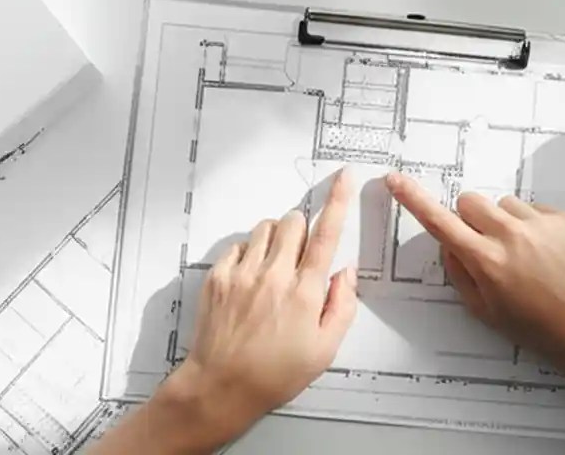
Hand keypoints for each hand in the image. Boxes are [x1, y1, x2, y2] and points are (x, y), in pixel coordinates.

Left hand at [163, 170, 358, 445]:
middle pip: (293, 221)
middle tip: (301, 253)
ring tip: (274, 267)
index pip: (327, 233)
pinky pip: (238, 245)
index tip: (345, 177)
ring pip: (265, 228)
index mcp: (305, 292)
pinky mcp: (218, 277)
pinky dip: (248, 252)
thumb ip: (342, 306)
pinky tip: (251, 277)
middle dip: (303, 227)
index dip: (339, 200)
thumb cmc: (275, 374)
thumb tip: (346, 272)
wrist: (221, 386)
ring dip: (276, 238)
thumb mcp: (324, 350)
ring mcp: (243, 273)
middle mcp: (274, 275)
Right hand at [385, 173, 564, 384]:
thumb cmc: (536, 328)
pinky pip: (532, 208)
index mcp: (486, 261)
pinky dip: (530, 225)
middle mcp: (510, 235)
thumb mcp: (485, 311)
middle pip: (470, 201)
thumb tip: (449, 245)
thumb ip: (460, 274)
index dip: (413, 199)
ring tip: (521, 254)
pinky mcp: (563, 219)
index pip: (439, 222)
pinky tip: (544, 253)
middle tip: (482, 245)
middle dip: (468, 219)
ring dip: (502, 222)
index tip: (396, 179)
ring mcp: (539, 223)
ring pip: (502, 204)